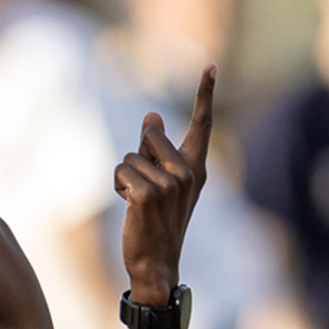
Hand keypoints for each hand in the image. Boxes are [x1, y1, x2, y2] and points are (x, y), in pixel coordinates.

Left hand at [114, 66, 212, 305]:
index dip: (205, 94)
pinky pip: (121, 172)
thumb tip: (150, 116)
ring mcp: (170, 185)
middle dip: (138, 155)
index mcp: (196, 168)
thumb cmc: (157, 222)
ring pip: (130, 157)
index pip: (202, 125)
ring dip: (124, 177)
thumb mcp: (162, 183)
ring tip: (137, 202)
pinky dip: (117, 187)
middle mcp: (188, 174)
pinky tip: (129, 207)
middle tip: (144, 188)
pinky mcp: (149, 195)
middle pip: (150, 135)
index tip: (211, 65)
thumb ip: (156, 150)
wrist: (156, 263)